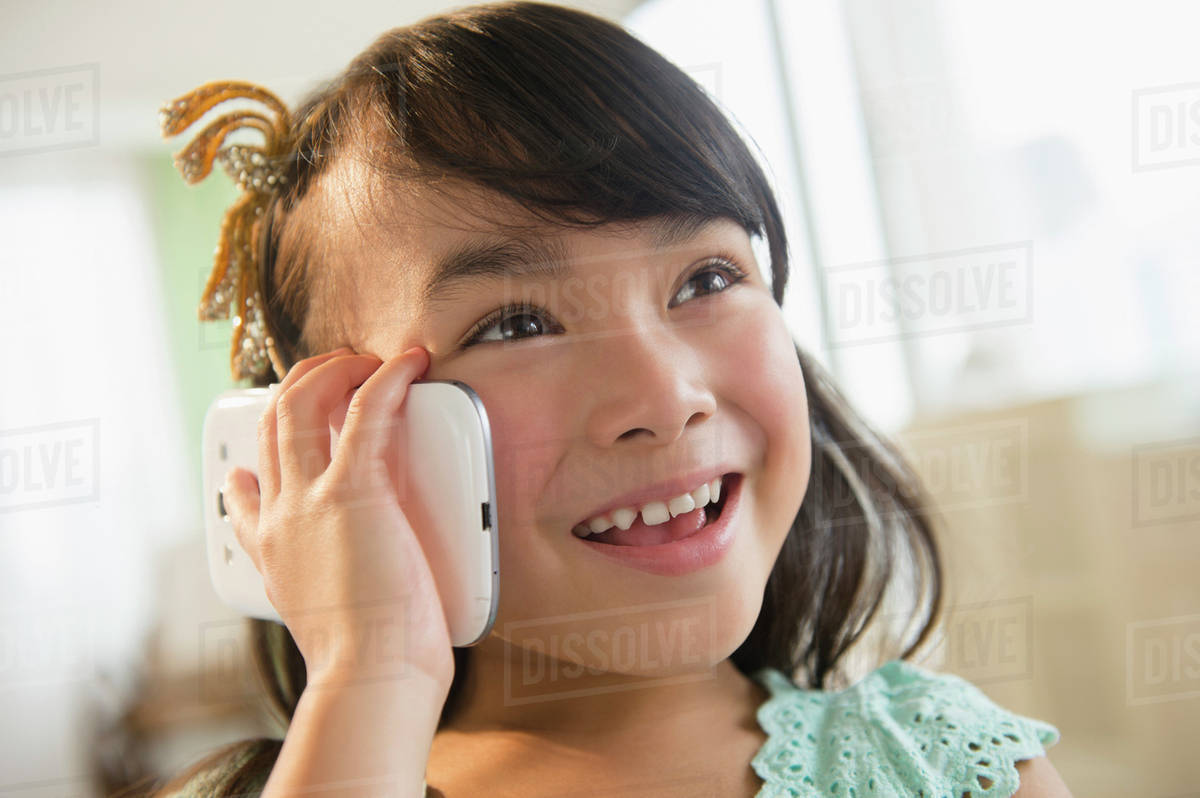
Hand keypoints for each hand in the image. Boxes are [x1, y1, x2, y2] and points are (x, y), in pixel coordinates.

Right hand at [220, 345, 455, 692]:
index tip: (257, 457)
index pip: (248, 491)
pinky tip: (407, 364)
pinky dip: (385, 379)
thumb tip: (330, 585)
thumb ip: (318, 590)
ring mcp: (309, 499)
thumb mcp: (322, 622)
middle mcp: (280, 516)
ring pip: (301, 404)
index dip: (254, 461)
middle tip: (331, 370)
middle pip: (270, 427)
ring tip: (364, 360)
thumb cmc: (366, 663)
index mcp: (273, 551)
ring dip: (334, 370)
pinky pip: (364, 412)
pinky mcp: (352, 490)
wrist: (370, 679)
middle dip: (298, 386)